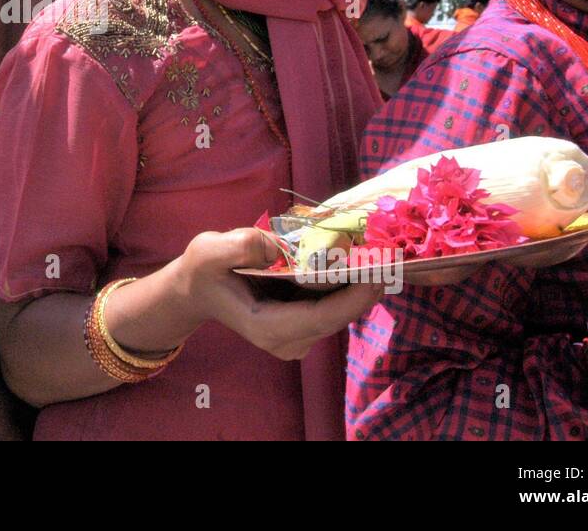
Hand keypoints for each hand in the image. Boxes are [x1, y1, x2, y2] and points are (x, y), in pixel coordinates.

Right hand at [178, 228, 383, 360]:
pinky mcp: (304, 328)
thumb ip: (238, 246)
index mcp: (267, 327)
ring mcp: (297, 339)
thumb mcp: (209, 251)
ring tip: (377, 253)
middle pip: (337, 316)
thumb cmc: (204, 270)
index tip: (378, 274)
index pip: (322, 318)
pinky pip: (333, 307)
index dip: (354, 298)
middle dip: (364, 287)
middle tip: (388, 253)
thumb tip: (276, 246)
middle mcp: (287, 341)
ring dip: (359, 285)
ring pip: (339, 313)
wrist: (198, 289)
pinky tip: (357, 261)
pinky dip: (347, 286)